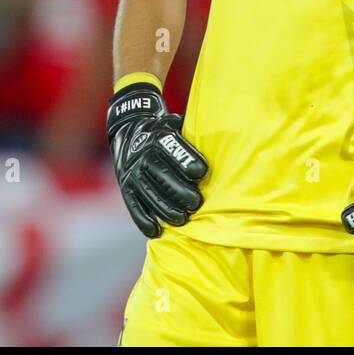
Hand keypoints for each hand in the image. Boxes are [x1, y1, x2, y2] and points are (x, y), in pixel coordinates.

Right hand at [106, 83, 208, 237]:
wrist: (130, 129)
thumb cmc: (167, 131)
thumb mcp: (178, 124)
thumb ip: (195, 133)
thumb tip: (228, 141)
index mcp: (158, 135)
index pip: (171, 147)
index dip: (186, 160)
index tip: (201, 173)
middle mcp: (142, 154)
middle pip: (160, 174)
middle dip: (178, 190)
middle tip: (196, 203)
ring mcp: (131, 172)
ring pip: (147, 192)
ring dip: (164, 208)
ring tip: (182, 219)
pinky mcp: (125, 187)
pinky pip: (133, 205)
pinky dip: (144, 220)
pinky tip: (156, 231)